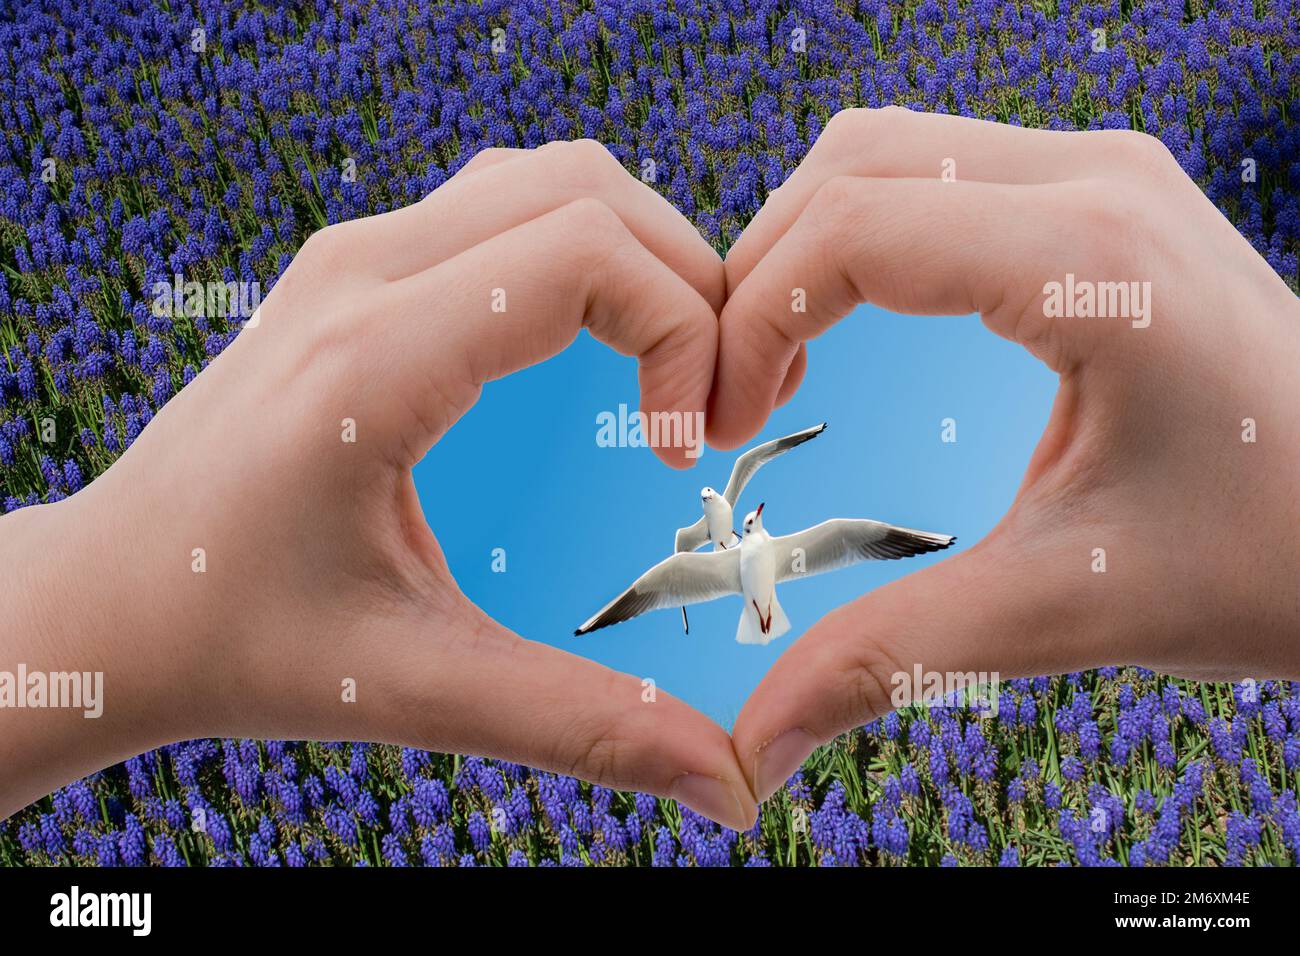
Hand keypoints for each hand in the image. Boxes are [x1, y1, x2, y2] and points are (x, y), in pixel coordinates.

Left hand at [0, 141, 760, 829]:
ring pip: (549, 178)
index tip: (689, 443)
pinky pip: (503, 205)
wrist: (109, 600)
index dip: (683, 332)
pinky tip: (598, 340)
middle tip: (711, 400)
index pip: (584, 253)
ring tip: (673, 363)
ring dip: (640, 253)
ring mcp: (351, 258)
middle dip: (687, 282)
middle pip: (587, 190)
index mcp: (371, 362)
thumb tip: (727, 782)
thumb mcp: (411, 687)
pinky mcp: (356, 270)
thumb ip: (579, 725)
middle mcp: (359, 274)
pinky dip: (584, 248)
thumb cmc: (232, 640)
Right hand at [712, 107, 1299, 802]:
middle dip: (761, 277)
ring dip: (808, 247)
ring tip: (780, 361)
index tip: (718, 425)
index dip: (747, 322)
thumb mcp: (1065, 606)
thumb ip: (889, 660)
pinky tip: (851, 321)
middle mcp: (1099, 181)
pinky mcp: (1106, 197)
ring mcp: (1108, 174)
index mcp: (1089, 262)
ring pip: (888, 154)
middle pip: (851, 170)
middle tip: (734, 400)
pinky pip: (939, 171)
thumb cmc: (1272, 556)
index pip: (850, 231)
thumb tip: (749, 747)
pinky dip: (864, 235)